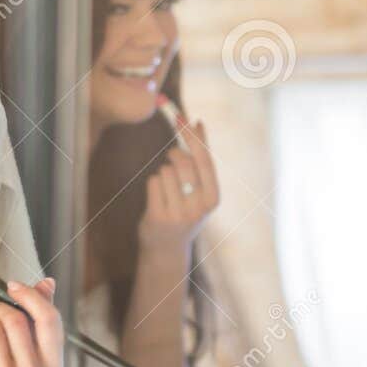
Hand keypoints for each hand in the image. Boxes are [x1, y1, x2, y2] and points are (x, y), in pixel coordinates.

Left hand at [138, 116, 218, 250]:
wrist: (168, 249)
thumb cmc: (185, 211)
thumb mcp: (199, 190)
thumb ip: (200, 161)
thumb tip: (198, 122)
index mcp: (213, 198)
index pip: (204, 160)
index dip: (193, 136)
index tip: (184, 116)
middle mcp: (199, 208)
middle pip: (183, 162)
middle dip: (175, 153)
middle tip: (172, 156)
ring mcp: (178, 213)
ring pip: (166, 171)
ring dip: (163, 173)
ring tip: (167, 190)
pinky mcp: (159, 217)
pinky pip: (153, 182)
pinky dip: (154, 184)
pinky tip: (158, 199)